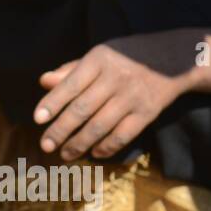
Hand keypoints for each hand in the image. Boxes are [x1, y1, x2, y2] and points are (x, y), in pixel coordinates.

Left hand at [34, 33, 193, 160]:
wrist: (173, 58)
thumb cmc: (125, 57)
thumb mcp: (99, 56)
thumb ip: (71, 70)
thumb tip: (43, 81)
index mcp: (99, 60)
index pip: (71, 84)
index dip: (53, 102)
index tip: (37, 119)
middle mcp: (115, 78)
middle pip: (83, 109)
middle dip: (61, 130)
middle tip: (45, 146)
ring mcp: (133, 96)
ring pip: (101, 126)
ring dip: (80, 144)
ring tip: (64, 154)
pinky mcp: (148, 112)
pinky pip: (123, 135)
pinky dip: (106, 147)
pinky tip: (93, 153)